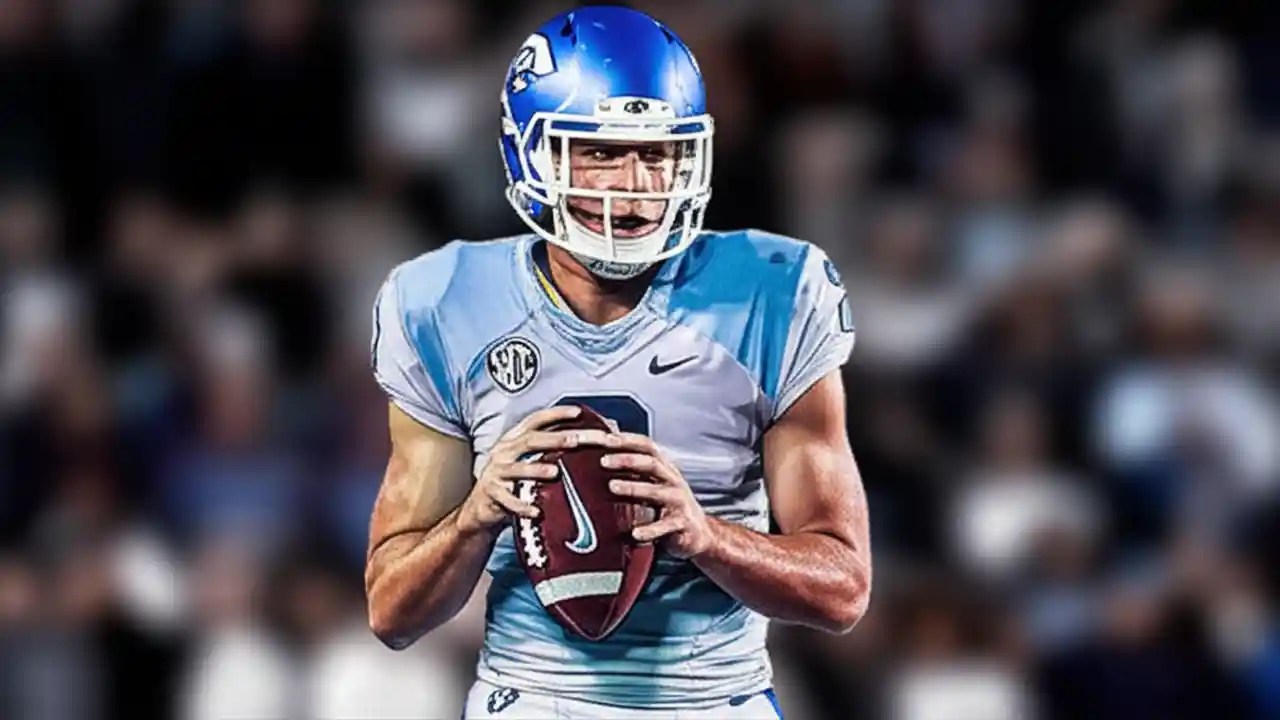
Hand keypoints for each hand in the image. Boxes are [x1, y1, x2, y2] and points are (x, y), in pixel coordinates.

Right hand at [456, 406, 611, 534]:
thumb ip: (553, 449)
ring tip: (555, 472)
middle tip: (577, 440)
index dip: (556, 414)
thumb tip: (594, 437)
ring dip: (536, 470)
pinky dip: (522, 506)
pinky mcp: (492, 496)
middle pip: (530, 441)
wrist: (481, 508)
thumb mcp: (528, 460)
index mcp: (514, 440)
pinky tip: (537, 511)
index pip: (536, 420)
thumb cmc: (514, 481)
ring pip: (516, 469)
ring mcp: (496, 474)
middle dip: (554, 439)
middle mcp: (504, 452)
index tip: (578, 412)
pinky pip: (508, 501)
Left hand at [603, 434, 713, 558]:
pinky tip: (635, 534)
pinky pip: (666, 526)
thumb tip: (604, 441)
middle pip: (652, 463)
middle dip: (627, 460)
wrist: (697, 532)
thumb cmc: (665, 504)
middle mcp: (672, 479)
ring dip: (634, 488)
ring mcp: (678, 501)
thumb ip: (632, 466)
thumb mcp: (651, 482)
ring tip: (613, 487)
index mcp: (663, 467)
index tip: (605, 438)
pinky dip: (650, 530)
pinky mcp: (682, 524)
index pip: (646, 446)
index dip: (627, 440)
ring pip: (657, 491)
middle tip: (603, 461)